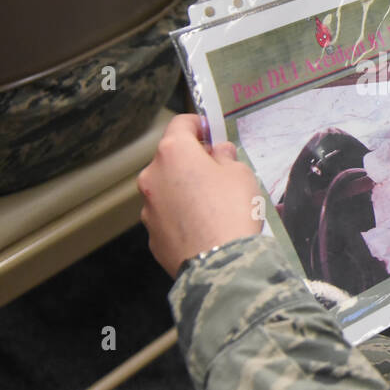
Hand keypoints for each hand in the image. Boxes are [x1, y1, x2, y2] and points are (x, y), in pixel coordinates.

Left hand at [138, 115, 262, 276]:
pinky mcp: (152, 236)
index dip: (197, 125)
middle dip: (192, 161)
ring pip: (168, 190)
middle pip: (171, 159)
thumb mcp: (240, 174)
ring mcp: (149, 208)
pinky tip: (204, 227)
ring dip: (185, 190)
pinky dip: (182, 216)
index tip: (209, 130)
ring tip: (213, 205)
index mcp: (173, 153)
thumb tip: (218, 153)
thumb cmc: (232, 212)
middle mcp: (153, 177)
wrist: (221, 265)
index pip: (181, 124)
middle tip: (218, 171)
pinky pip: (168, 217)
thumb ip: (226, 158)